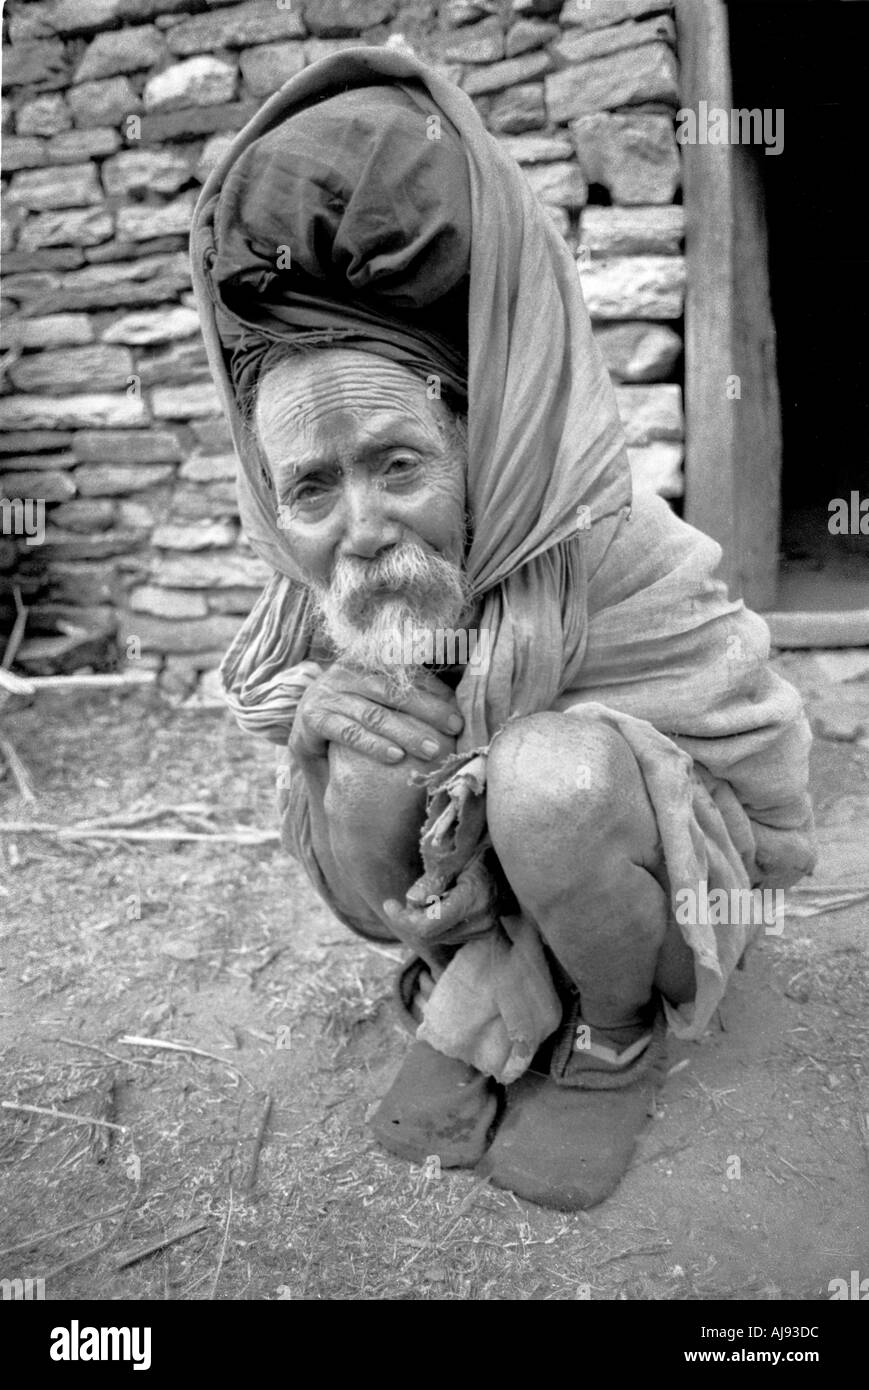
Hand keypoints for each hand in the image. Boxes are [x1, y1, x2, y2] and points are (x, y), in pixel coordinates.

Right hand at [290, 663, 463, 768]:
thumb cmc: (354, 718)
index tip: (459, 713)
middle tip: (454, 730)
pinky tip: (396, 756)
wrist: (308, 736)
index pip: (406, 674)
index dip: (435, 692)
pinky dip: (374, 745)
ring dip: (406, 732)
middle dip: (428, 712)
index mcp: (366, 661)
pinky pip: (349, 732)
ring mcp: (327, 694)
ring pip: (374, 714)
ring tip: (432, 750)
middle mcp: (345, 672)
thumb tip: (457, 700)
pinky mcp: (312, 718)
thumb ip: (407, 694)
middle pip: (394, 691)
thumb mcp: (378, 701)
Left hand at [382, 855, 496, 952]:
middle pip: (430, 935)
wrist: (514, 862)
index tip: (389, 904)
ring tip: (428, 898)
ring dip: (424, 921)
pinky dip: (438, 923)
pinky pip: (450, 935)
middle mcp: (482, 920)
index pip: (427, 926)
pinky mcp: (485, 933)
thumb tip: (411, 900)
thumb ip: (433, 880)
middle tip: (404, 900)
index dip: (403, 919)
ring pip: (438, 937)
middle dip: (412, 919)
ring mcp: (486, 929)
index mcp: (474, 897)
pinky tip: (441, 905)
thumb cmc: (480, 853)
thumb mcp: (455, 858)